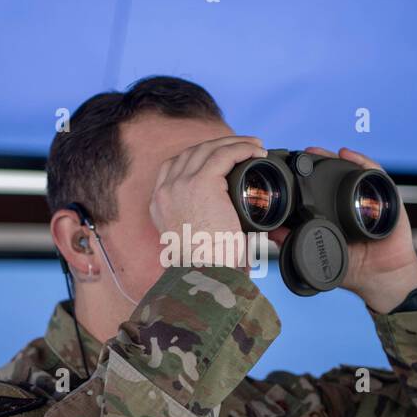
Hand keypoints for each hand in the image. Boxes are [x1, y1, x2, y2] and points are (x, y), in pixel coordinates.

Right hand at [150, 135, 266, 268]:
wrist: (204, 274)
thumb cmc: (207, 266)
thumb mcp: (197, 239)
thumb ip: (205, 223)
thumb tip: (235, 219)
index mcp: (160, 204)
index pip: (175, 166)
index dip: (200, 156)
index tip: (221, 158)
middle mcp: (166, 191)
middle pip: (192, 152)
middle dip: (219, 145)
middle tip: (244, 147)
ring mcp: (181, 184)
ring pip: (209, 149)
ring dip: (234, 143)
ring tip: (255, 146)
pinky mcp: (201, 183)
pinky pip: (224, 155)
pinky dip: (242, 149)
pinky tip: (256, 151)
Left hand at [269, 146, 416, 312]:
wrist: (384, 278)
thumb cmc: (356, 269)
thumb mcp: (323, 253)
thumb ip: (297, 242)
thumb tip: (271, 232)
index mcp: (338, 213)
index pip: (323, 188)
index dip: (309, 176)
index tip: (292, 168)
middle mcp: (354, 202)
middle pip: (337, 174)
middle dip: (321, 160)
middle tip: (304, 153)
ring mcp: (371, 198)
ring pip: (353, 170)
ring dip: (335, 157)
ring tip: (318, 151)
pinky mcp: (387, 198)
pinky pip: (376, 174)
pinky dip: (362, 161)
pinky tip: (347, 154)